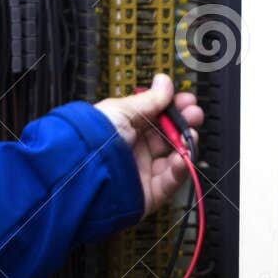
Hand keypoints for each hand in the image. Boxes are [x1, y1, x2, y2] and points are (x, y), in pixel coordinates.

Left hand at [94, 74, 204, 214]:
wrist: (83, 169)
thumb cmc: (94, 138)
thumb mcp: (122, 110)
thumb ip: (149, 100)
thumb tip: (164, 83)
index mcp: (126, 129)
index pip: (157, 118)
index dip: (174, 109)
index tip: (187, 101)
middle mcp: (134, 150)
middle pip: (169, 137)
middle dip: (184, 124)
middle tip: (194, 114)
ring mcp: (142, 172)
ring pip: (174, 159)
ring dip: (186, 145)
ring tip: (191, 134)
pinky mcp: (148, 193)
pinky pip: (170, 182)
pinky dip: (181, 169)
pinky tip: (184, 157)